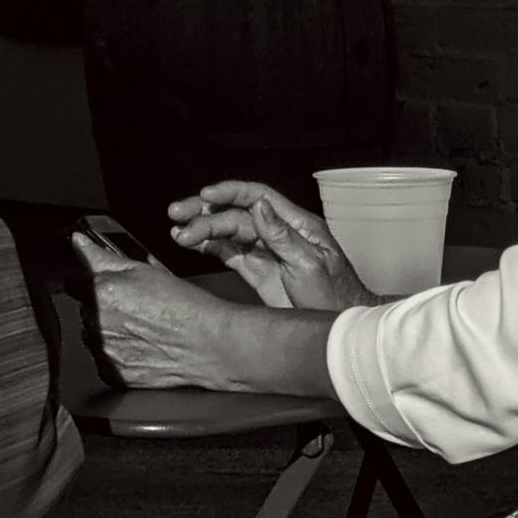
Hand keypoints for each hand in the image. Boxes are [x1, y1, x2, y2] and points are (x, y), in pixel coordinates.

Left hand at [71, 238, 244, 388]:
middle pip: (84, 310)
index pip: (72, 282)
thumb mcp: (144, 270)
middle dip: (102, 306)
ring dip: (107, 331)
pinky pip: (104, 360)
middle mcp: (96, 324)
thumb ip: (102, 256)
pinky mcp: (113, 374)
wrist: (210, 345)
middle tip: (134, 307)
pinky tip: (139, 346)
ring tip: (140, 328)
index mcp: (100, 293)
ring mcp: (103, 351)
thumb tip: (78, 242)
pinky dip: (116, 354)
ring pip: (93, 335)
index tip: (107, 284)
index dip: (91, 281)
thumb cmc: (185, 307)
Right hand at [165, 180, 377, 311]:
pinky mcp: (256, 271)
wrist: (338, 325)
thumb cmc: (336, 295)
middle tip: (178, 214)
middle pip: (236, 214)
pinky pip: (229, 253)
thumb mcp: (311, 264)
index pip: (258, 196)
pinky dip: (209, 247)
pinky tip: (191, 244)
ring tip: (179, 233)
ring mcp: (265, 252)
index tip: (206, 195)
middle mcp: (277, 233)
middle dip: (205, 212)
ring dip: (202, 230)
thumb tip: (259, 207)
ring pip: (228, 233)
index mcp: (296, 224)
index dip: (230, 192)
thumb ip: (283, 236)